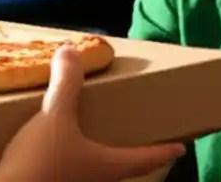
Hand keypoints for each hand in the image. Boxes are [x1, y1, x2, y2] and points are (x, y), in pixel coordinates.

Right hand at [0, 45, 186, 181]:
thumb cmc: (39, 163)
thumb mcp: (55, 116)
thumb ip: (66, 84)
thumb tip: (71, 51)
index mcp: (107, 166)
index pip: (145, 158)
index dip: (164, 150)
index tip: (182, 147)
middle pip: (121, 170)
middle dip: (128, 156)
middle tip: (136, 139)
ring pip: (92, 174)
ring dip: (95, 160)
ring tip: (91, 142)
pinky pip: (64, 175)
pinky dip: (66, 164)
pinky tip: (51, 152)